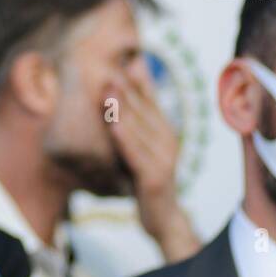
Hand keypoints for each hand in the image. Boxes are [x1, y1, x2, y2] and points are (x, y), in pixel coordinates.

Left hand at [104, 74, 200, 261]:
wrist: (161, 218)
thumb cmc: (147, 177)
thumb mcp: (142, 145)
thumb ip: (137, 118)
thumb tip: (131, 89)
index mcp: (165, 131)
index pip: (151, 101)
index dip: (138, 81)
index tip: (126, 58)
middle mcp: (167, 141)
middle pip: (144, 112)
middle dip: (126, 90)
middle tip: (110, 69)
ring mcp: (163, 160)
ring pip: (139, 130)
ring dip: (123, 110)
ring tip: (107, 90)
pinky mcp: (154, 177)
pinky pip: (135, 154)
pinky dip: (124, 138)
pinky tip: (112, 124)